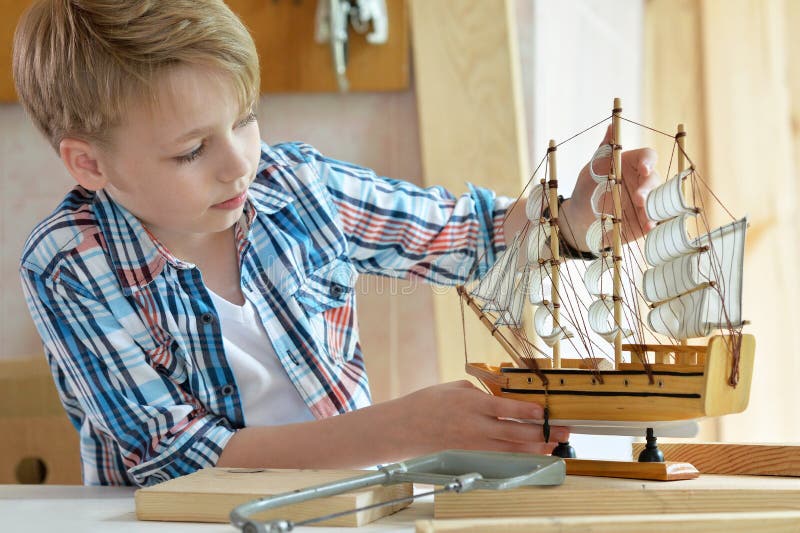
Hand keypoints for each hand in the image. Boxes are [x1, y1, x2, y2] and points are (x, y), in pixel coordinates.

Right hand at [383, 381, 569, 455]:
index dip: (530, 411)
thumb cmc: (427, 404)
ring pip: (512, 450)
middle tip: (564, 430)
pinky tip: (532, 455)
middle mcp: (475, 427)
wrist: (404, 428)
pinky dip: (519, 458)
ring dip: (537, 447)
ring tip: (554, 444)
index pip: (507, 408)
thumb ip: (482, 393)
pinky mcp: (470, 457)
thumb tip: (504, 398)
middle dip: (544, 432)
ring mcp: (473, 445)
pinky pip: (500, 459)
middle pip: (517, 432)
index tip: (547, 411)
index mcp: (471, 403)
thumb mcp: (455, 388)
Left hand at [561, 126, 659, 251]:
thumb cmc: (587, 188)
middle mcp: (643, 181)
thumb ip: (604, 150)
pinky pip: (654, 220)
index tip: (644, 169)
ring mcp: (647, 201)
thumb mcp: (592, 169)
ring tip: (646, 218)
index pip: (647, 157)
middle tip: (639, 198)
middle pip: (656, 180)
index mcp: (632, 164)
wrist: (580, 217)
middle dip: (649, 189)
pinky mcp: (645, 219)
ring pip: (659, 201)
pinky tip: (648, 227)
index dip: (648, 161)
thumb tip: (611, 127)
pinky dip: (653, 224)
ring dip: (654, 208)